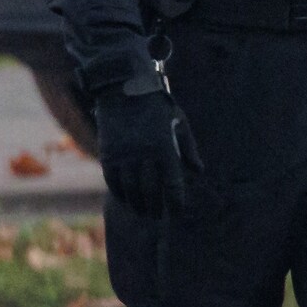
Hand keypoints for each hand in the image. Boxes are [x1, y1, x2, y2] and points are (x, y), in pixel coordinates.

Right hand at [94, 86, 199, 217]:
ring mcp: (123, 155)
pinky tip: (126, 200)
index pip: (172, 184)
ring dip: (136, 205)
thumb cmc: (157, 106)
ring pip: (129, 189)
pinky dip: (119, 193)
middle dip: (155, 207)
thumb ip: (188, 149)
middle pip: (149, 191)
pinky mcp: (108, 154)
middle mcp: (143, 155)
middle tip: (159, 217)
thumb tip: (198, 171)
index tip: (177, 213)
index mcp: (164, 148)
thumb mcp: (179, 122)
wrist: (124, 88)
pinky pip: (112, 181)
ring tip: (143, 213)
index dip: (175, 202)